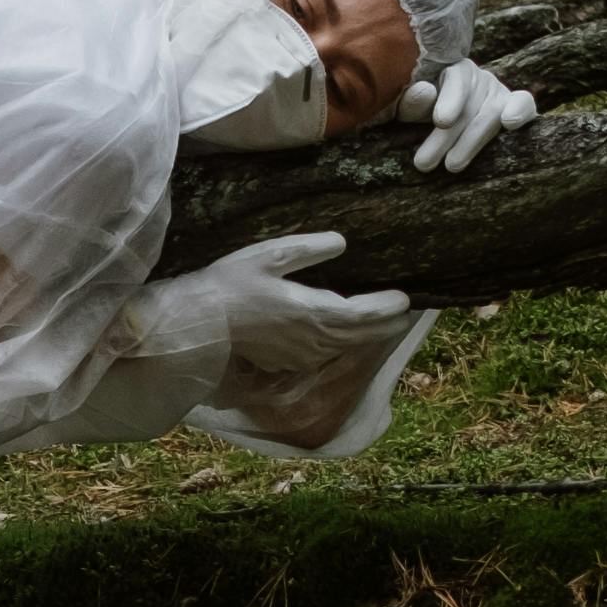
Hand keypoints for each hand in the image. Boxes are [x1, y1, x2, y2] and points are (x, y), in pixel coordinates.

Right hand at [184, 232, 416, 450]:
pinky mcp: (287, 363)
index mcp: (313, 312)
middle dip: (387, 324)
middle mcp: (313, 340)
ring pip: (345, 346)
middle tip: (406, 313)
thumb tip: (342, 243)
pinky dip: (343, 343)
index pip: (364, 314)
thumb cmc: (230, 284)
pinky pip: (324, 354)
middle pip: (361, 335)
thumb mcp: (269, 255)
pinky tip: (343, 334)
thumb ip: (309, 249)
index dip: (388, 308)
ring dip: (367, 335)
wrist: (199, 325)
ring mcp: (300, 356)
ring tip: (385, 323)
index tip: (407, 299)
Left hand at [410, 58, 537, 175]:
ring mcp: (498, 92)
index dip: (451, 99)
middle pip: (469, 105)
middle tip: (424, 163)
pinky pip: (524, 103)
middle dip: (446, 137)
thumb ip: (414, 102)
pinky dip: (520, 110)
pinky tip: (510, 123)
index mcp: (452, 70)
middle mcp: (479, 77)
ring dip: (471, 142)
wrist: (444, 124)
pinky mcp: (516, 107)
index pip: (457, 79)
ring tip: (450, 166)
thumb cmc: (423, 115)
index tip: (441, 121)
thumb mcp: (411, 109)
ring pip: (491, 114)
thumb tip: (426, 91)